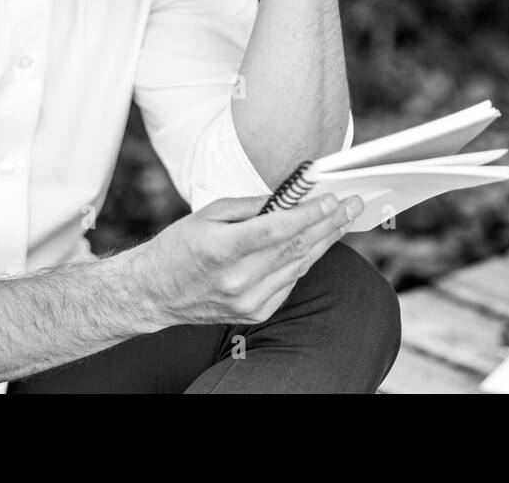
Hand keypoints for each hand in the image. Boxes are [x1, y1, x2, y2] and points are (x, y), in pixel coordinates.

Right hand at [132, 192, 363, 326]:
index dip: (309, 213)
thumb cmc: (180, 247)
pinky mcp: (255, 312)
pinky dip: (305, 261)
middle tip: (353, 205)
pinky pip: (290, 283)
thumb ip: (251, 206)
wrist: (155, 292)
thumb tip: (289, 196)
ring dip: (325, 240)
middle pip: (296, 247)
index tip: (332, 198)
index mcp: (222, 249)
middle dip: (330, 223)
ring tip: (343, 220)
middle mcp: (237, 279)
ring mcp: (248, 300)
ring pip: (299, 265)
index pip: (277, 229)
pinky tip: (319, 242)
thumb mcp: (209, 214)